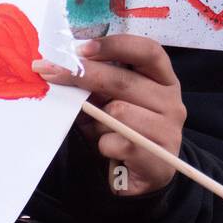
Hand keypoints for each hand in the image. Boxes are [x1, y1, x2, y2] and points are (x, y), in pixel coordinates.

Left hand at [33, 35, 186, 195]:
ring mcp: (170, 128)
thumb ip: (98, 83)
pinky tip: (109, 148)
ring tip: (98, 129)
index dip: (115, 46)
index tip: (81, 49)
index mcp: (163, 79)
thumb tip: (60, 66)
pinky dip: (104, 144)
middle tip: (50, 72)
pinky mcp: (160, 155)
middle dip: (83, 75)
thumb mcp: (111, 101)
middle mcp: (172, 99)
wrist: (144, 176)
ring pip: (119, 111)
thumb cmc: (123, 131)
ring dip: (98, 121)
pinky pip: (117, 142)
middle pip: (125, 80)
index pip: (148, 51)